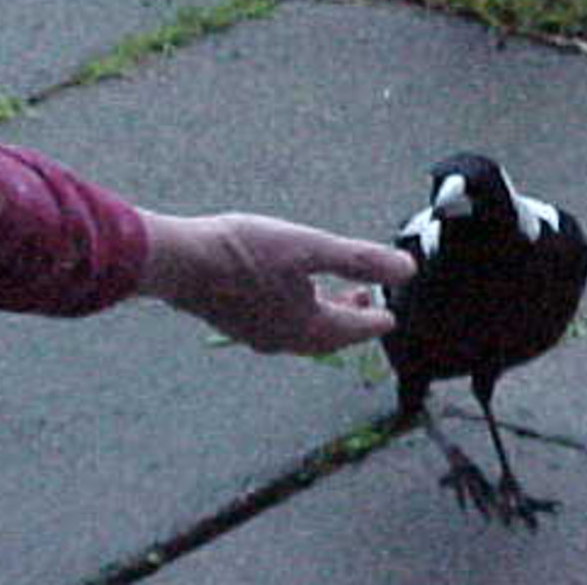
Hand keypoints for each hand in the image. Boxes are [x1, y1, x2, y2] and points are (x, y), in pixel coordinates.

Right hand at [136, 211, 413, 354]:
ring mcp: (255, 333)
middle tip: (367, 301)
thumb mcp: (311, 247)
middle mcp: (282, 339)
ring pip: (302, 330)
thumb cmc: (244, 251)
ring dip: (324, 314)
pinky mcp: (236, 319)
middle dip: (351, 320)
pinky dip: (298, 310)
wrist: (179, 260)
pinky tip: (290, 288)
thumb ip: (360, 260)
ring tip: (333, 292)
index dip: (376, 321)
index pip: (353, 331)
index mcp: (305, 327)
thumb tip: (407, 270)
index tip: (390, 318)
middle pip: (328, 336)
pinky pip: (279, 323)